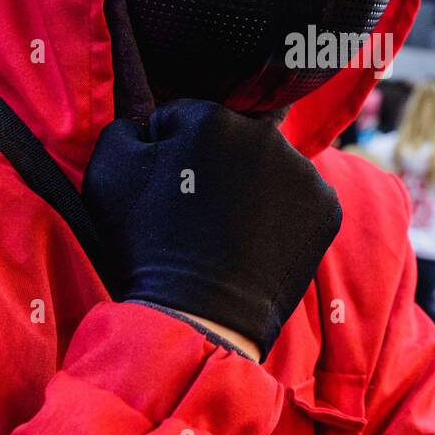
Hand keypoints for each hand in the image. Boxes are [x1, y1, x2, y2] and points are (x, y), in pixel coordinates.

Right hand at [82, 100, 342, 359]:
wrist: (200, 317)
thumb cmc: (147, 247)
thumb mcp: (107, 175)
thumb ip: (126, 129)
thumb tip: (149, 125)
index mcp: (212, 117)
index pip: (184, 119)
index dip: (167, 152)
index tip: (164, 189)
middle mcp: (265, 134)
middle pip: (232, 138)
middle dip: (214, 164)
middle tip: (198, 213)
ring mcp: (303, 171)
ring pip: (268, 167)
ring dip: (251, 186)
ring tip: (229, 231)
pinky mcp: (327, 207)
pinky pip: (298, 199)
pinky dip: (282, 214)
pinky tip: (259, 241)